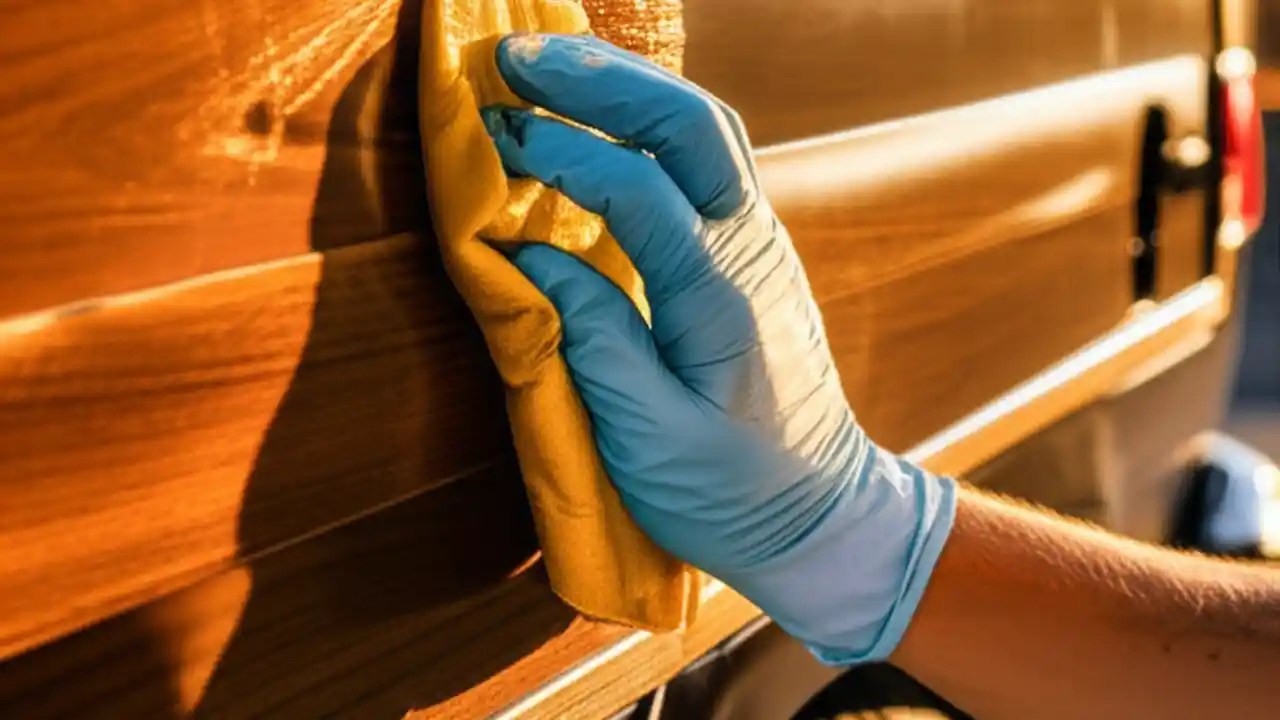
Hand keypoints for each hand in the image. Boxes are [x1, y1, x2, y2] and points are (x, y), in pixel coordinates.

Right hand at [485, 33, 954, 663]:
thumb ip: (592, 341)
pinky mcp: (751, 247)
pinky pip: (706, 153)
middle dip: (599, 78)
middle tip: (513, 54)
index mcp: (721, 297)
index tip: (493, 139)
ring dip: (625, 82)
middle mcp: (750, 247)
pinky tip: (602, 105)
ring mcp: (759, 239)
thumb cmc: (731, 490)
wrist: (820, 508)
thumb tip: (529, 256)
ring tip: (546, 59)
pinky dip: (648, 115)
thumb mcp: (649, 441)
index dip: (563, 154)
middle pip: (688, 123)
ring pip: (703, 125)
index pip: (640, 190)